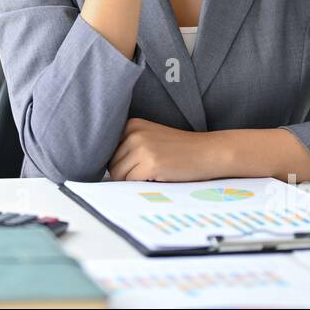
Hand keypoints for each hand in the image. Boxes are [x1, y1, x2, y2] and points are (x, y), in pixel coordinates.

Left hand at [107, 117, 222, 181]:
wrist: (209, 152)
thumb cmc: (181, 150)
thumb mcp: (151, 137)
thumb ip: (128, 146)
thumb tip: (100, 167)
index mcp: (131, 124)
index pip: (107, 151)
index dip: (119, 163)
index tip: (133, 166)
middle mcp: (134, 133)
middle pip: (111, 164)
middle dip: (125, 174)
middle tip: (149, 171)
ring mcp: (141, 147)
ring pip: (118, 176)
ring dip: (133, 181)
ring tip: (154, 173)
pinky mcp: (150, 164)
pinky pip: (130, 183)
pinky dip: (141, 185)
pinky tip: (159, 177)